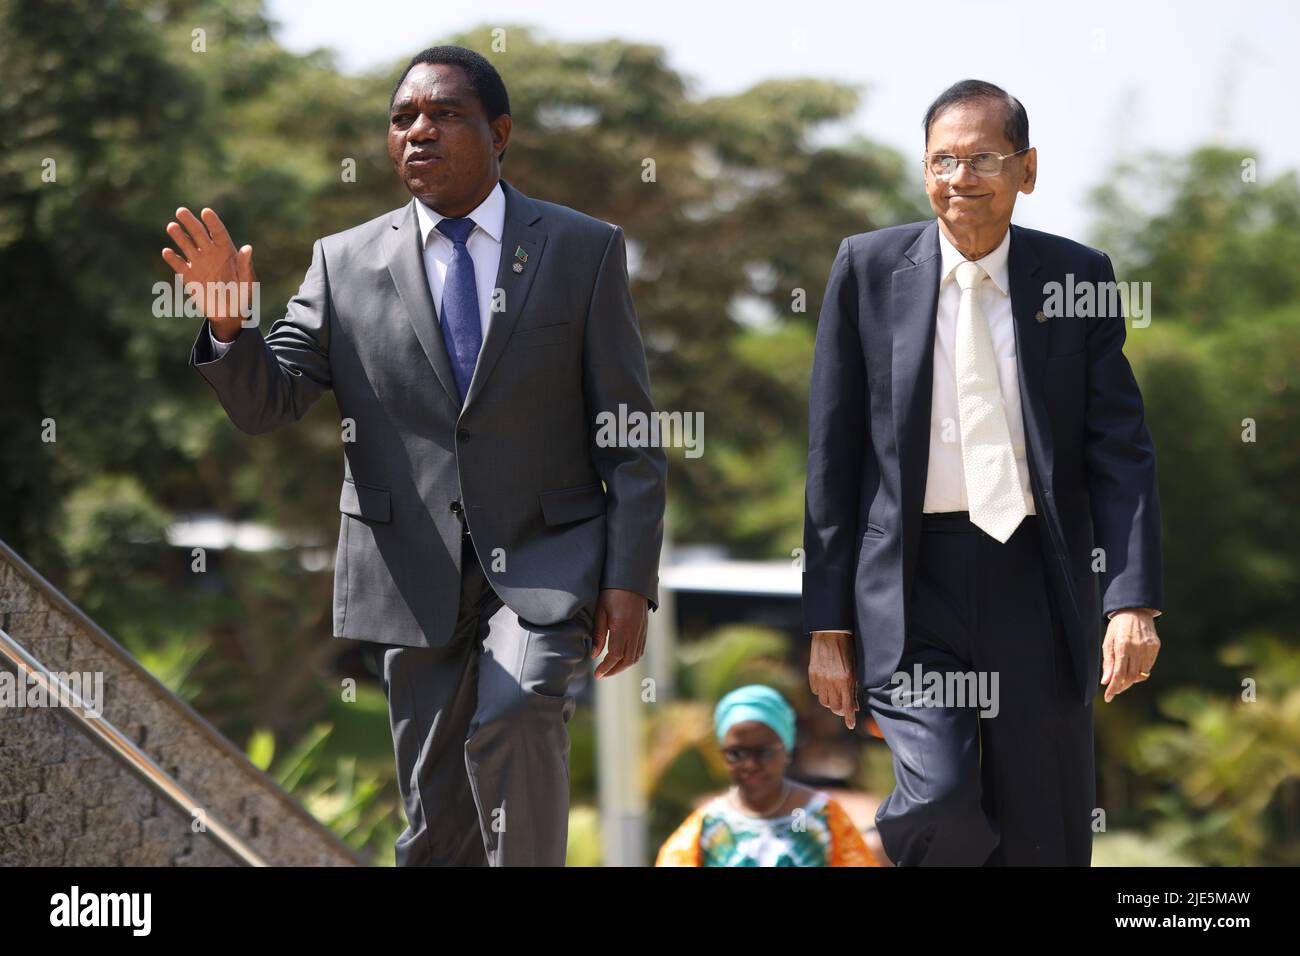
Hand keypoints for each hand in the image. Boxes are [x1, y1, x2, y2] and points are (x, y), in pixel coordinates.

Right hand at [161, 207, 255, 341]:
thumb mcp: (247, 280)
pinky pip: (178, 264)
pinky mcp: (188, 275)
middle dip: (190, 222)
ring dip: (178, 236)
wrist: (229, 312)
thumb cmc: (242, 294)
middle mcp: (210, 253)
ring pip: (186, 245)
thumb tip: (248, 248)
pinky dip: (172, 258)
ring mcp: (198, 262)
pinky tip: (167, 252)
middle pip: (199, 233)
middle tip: (181, 211)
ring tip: (172, 226)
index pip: (218, 232)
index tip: (205, 212)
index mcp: (226, 251)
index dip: (212, 222)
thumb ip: (245, 264)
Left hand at [590, 588, 647, 678]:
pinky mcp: (644, 628)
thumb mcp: (600, 611)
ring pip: (635, 656)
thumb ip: (598, 634)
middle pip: (627, 660)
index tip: (597, 674)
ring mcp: (641, 630)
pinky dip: (632, 657)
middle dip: (614, 670)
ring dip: (623, 666)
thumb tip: (594, 655)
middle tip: (602, 674)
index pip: (615, 656)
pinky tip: (623, 658)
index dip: (606, 667)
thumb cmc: (612, 593)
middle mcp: (634, 632)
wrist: (631, 578)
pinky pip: (640, 648)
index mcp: (622, 628)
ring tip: (611, 668)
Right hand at [809, 631, 857, 728]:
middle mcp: (832, 682)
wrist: (831, 633)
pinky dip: (821, 692)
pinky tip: (826, 686)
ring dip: (830, 701)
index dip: (849, 718)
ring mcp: (821, 678)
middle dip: (840, 710)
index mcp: (846, 681)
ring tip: (834, 696)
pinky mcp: (812, 674)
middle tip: (843, 708)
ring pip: (823, 701)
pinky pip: (815, 691)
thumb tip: (854, 706)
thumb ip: (853, 689)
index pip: (847, 706)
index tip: (851, 725)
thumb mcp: (855, 670)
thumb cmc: (847, 650)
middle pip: (834, 707)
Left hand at [1100, 608, 1159, 701]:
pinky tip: (1133, 670)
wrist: (1135, 611)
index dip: (1113, 688)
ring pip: (1141, 674)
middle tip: (1115, 691)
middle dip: (1121, 687)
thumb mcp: (1108, 642)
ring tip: (1123, 681)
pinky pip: (1148, 666)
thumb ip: (1108, 662)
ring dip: (1131, 681)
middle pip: (1130, 677)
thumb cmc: (1118, 627)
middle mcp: (1137, 648)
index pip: (1118, 674)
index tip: (1108, 698)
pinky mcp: (1156, 648)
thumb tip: (1106, 681)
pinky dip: (1140, 672)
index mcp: (1122, 646)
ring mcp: (1148, 648)